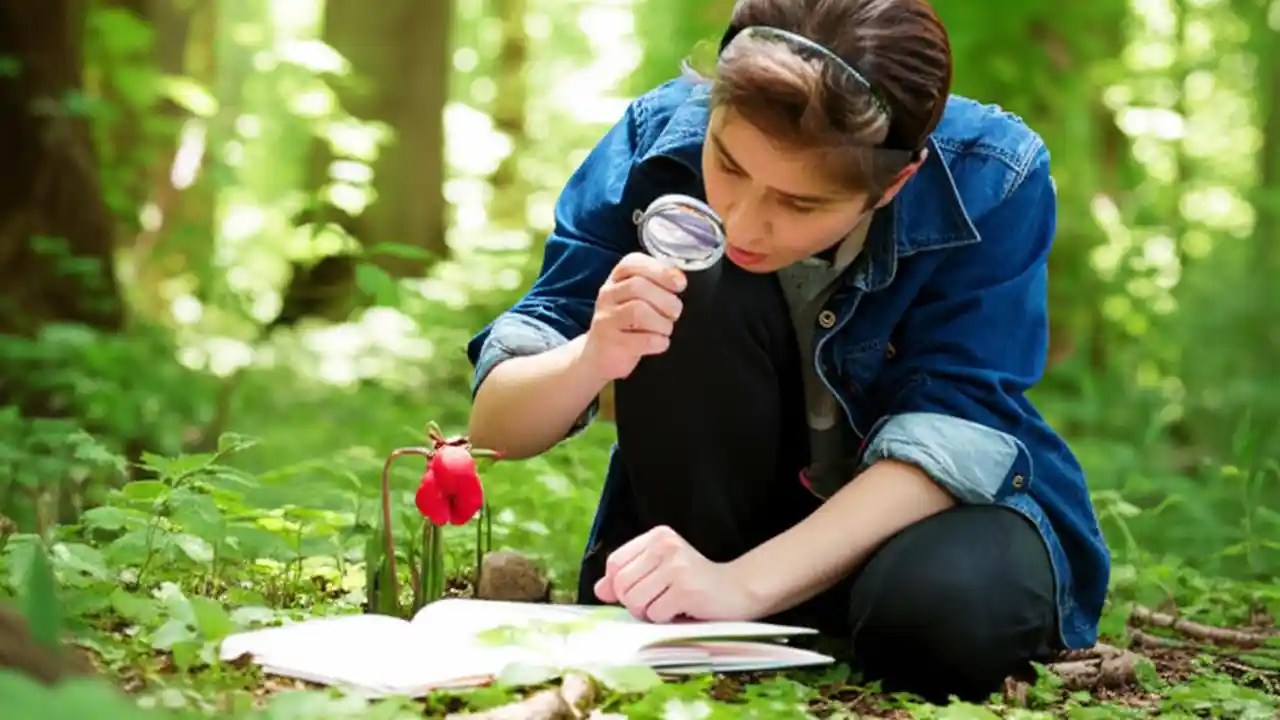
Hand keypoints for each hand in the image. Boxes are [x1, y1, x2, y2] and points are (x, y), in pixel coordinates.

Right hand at [582, 253, 685, 380]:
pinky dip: (659, 341)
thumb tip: (678, 277)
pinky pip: (642, 340)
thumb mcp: (638, 297)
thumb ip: (657, 283)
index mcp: (616, 279)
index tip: (679, 284)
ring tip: (665, 329)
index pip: (632, 262)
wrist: (600, 356)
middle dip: (666, 300)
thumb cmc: (627, 323)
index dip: (660, 270)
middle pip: (638, 286)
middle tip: (674, 313)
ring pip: (638, 311)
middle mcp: (607, 295)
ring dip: (663, 322)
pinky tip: (659, 342)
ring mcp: (606, 320)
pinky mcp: (611, 344)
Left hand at [593, 525, 759, 622]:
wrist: (739, 589)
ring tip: (669, 607)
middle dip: (633, 603)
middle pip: (622, 584)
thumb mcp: (661, 571)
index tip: (634, 594)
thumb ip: (629, 576)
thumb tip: (599, 590)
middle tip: (656, 603)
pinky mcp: (687, 589)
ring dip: (649, 614)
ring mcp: (677, 566)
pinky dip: (665, 620)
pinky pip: (656, 614)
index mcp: (657, 537)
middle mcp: (666, 546)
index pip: (615, 563)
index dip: (617, 585)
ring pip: (635, 601)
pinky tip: (683, 611)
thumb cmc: (696, 583)